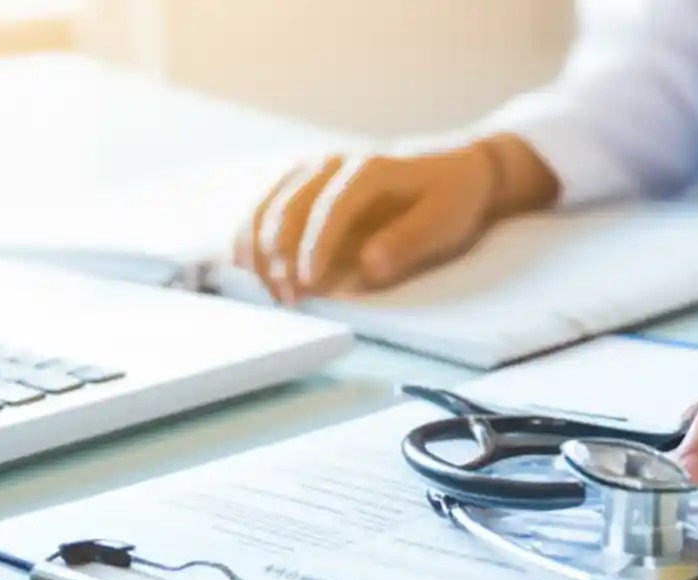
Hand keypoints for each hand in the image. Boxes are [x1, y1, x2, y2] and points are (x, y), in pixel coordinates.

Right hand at [234, 134, 558, 301]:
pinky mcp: (306, 180)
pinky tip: (239, 262)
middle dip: (281, 255)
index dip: (314, 247)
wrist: (458, 166)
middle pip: (290, 205)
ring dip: (260, 249)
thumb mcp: (445, 221)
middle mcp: (335, 162)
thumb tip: (367, 266)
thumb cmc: (453, 197)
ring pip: (270, 203)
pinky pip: (267, 202)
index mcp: (370, 169)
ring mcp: (316, 168)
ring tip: (269, 291)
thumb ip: (407, 242)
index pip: (331, 207)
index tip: (307, 283)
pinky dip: (249, 231)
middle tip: (287, 300)